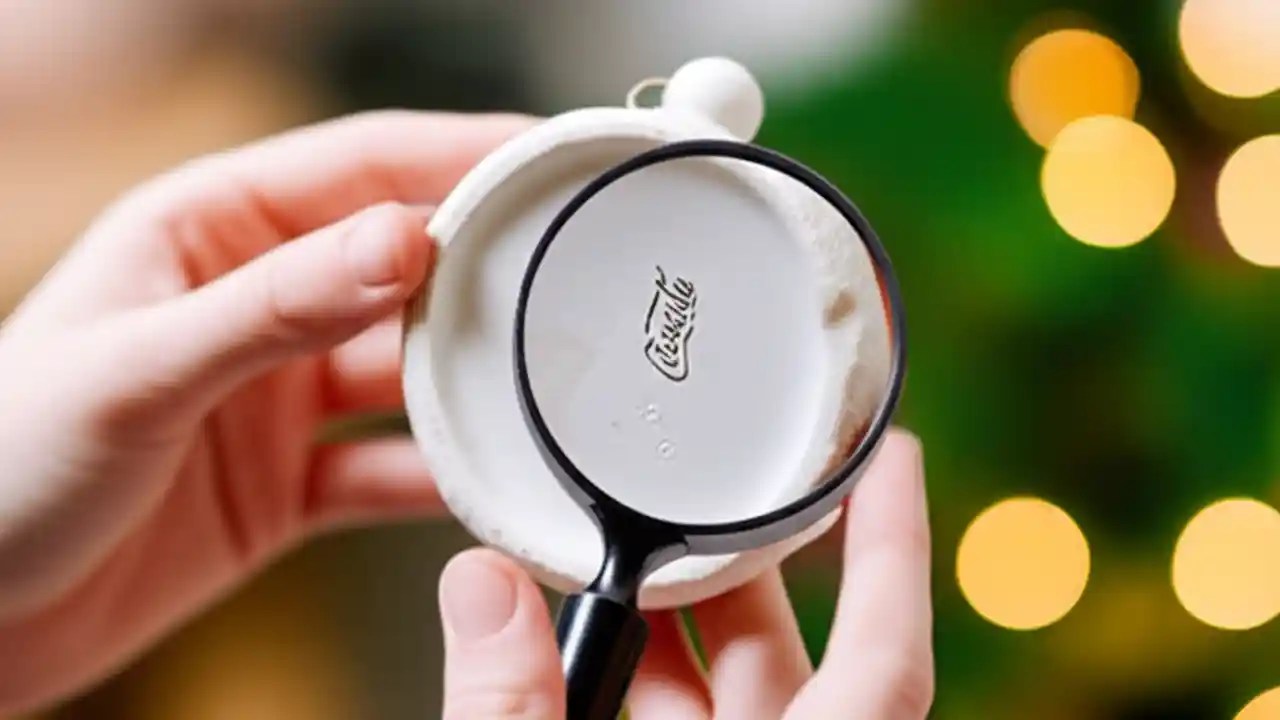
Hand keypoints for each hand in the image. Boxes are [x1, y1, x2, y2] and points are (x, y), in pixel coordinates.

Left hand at [0, 111, 532, 712]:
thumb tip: (405, 242)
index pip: (359, 167)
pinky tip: (493, 483)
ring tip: (548, 387)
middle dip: (488, 272)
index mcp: (208, 233)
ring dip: (475, 382)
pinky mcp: (289, 483)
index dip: (461, 156)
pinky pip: (391, 469)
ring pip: (408, 373)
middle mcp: (256, 307)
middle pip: (401, 269)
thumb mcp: (138, 368)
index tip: (549, 163)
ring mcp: (278, 398)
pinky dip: (444, 478)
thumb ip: (276, 306)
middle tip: (576, 280)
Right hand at [436, 430, 932, 719]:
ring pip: (721, 686)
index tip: (895, 456)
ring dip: (668, 617)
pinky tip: (581, 636)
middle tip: (691, 476)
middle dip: (733, 556)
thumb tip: (482, 584)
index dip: (896, 550)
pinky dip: (639, 674)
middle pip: (783, 649)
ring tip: (615, 541)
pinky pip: (677, 718)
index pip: (885, 656)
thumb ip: (514, 706)